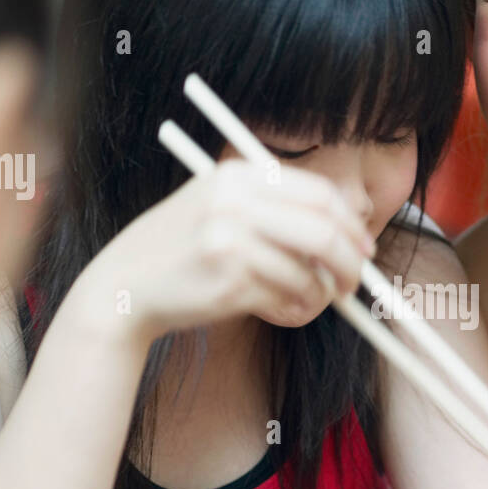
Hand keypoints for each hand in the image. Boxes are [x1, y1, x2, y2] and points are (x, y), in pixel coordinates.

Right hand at [65, 158, 374, 345]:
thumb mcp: (217, 207)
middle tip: (354, 284)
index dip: (350, 224)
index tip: (363, 247)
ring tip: (306, 304)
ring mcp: (233, 241)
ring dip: (320, 297)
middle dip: (351, 262)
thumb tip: (346, 234)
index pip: (319, 194)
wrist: (124, 287)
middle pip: (325, 230)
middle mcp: (236, 202)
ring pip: (310, 273)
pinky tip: (279, 313)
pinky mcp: (232, 281)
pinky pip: (289, 299)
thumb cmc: (180, 252)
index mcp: (237, 176)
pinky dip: (295, 312)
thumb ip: (273, 210)